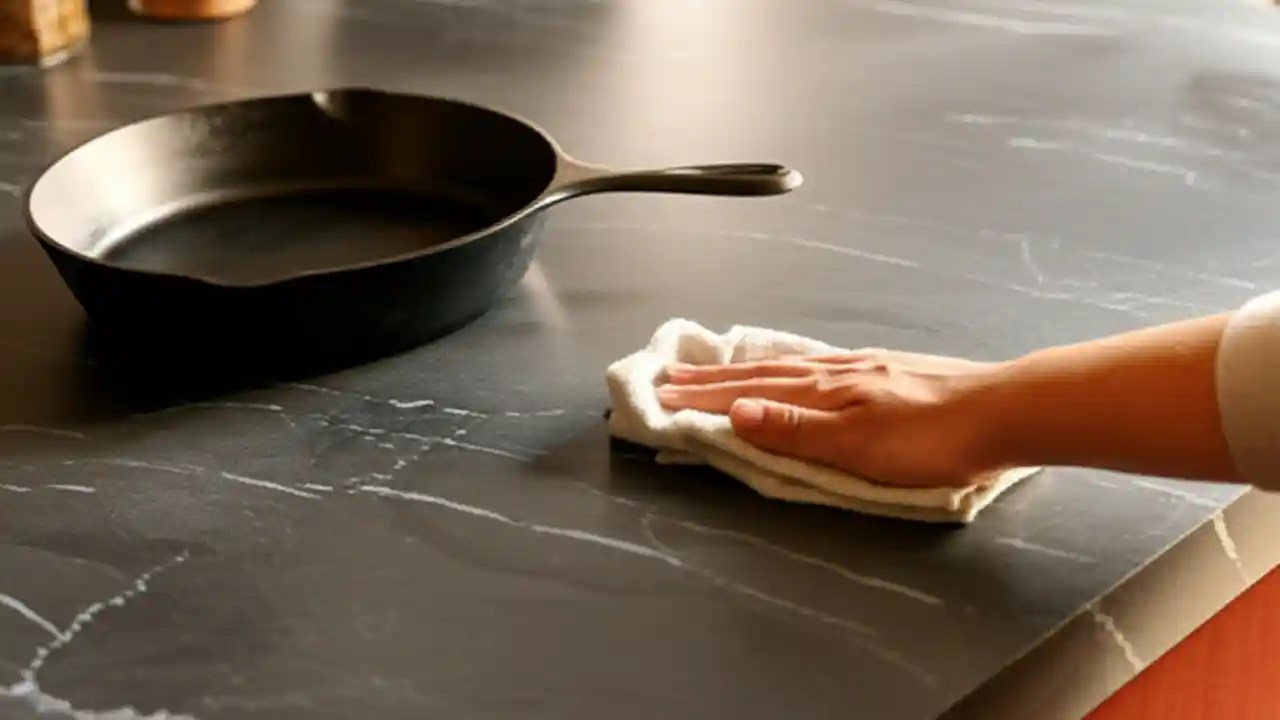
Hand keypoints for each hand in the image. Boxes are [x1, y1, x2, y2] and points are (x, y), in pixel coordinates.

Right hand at [655, 350, 1007, 487]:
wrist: (1003, 410)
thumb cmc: (933, 439)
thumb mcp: (857, 445)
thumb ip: (796, 430)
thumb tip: (736, 411)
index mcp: (824, 391)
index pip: (749, 393)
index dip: (704, 397)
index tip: (662, 394)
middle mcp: (835, 371)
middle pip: (761, 373)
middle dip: (712, 379)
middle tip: (669, 377)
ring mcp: (860, 367)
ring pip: (787, 364)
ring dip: (743, 369)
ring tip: (714, 367)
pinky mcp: (884, 369)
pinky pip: (816, 361)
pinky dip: (786, 363)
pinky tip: (791, 366)